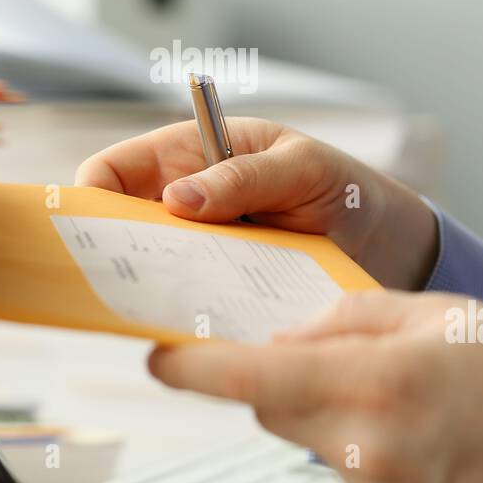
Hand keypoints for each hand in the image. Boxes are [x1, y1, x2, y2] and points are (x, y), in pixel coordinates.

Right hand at [76, 118, 437, 289]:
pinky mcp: (222, 292)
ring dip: (153, 286)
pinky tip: (200, 329)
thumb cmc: (342, 185)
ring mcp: (202, 251)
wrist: (391, 241)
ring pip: (154, 271)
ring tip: (159, 305)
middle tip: (115, 274)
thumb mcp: (302, 167)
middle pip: (122, 226)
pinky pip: (192, 304)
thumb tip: (177, 199)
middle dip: (112, 247)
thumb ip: (245, 176)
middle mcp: (187, 204)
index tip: (90, 225)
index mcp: (194, 154)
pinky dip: (191, 315)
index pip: (118, 168)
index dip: (93, 192)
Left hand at [149, 291, 482, 482]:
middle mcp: (364, 447)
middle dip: (273, 373)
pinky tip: (406, 418)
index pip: (250, 380)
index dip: (192, 370)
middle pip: (270, 407)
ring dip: (320, 403)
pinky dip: (351, 433)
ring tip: (394, 383)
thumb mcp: (439, 314)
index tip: (158, 356)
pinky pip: (340, 462)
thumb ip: (351, 317)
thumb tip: (287, 334)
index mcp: (374, 383)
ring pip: (305, 434)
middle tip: (311, 344)